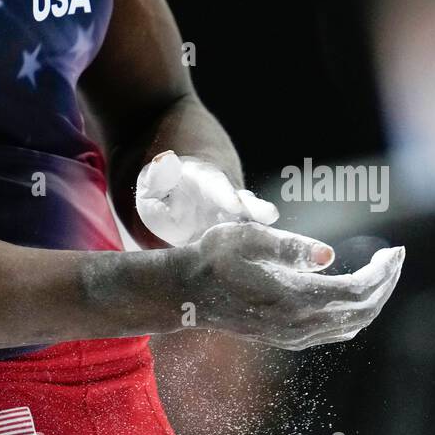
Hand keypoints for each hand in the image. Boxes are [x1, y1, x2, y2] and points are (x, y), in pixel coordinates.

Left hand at [136, 150, 278, 246]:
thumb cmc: (163, 191)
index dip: (225, 193)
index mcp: (203, 179)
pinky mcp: (236, 238)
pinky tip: (268, 270)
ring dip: (263, 234)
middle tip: (271, 215)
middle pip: (243, 200)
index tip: (235, 204)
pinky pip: (249, 245)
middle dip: (256, 208)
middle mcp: (226, 197)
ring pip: (252, 224)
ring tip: (281, 243)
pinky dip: (258, 256)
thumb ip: (157, 176)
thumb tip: (164, 164)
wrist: (180, 201)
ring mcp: (234, 218)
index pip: (216, 184)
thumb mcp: (152, 182)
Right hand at [169, 219, 404, 349]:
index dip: (383, 272)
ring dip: (374, 299)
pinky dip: (356, 313)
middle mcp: (298, 323)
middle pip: (362, 310)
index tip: (395, 250)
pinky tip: (355, 294)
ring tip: (382, 272)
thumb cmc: (214, 256)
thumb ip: (291, 247)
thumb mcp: (248, 237)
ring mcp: (293, 335)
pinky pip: (335, 331)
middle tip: (395, 257)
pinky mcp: (286, 337)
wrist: (186, 292)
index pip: (357, 289)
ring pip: (352, 324)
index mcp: (294, 296)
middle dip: (386, 283)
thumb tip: (329, 256)